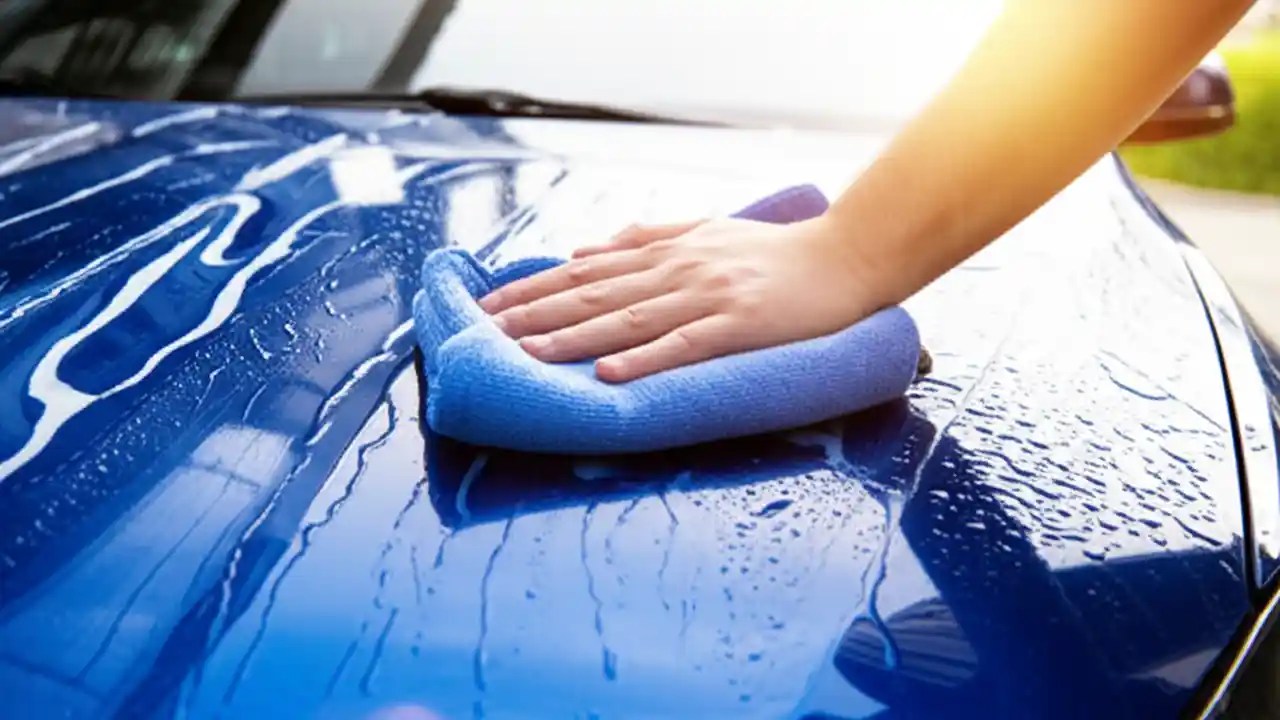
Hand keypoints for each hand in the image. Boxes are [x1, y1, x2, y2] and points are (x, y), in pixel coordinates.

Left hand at [479, 213, 895, 382]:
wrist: (845, 256)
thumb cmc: (774, 251)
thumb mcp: (704, 231)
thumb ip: (645, 237)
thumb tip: (583, 251)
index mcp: (668, 250)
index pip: (585, 270)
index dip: (533, 287)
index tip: (489, 303)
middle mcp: (679, 269)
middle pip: (595, 293)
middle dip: (536, 313)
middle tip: (486, 331)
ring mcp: (709, 296)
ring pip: (629, 319)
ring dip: (575, 337)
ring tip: (528, 353)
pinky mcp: (741, 325)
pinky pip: (686, 344)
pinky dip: (646, 359)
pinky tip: (609, 373)